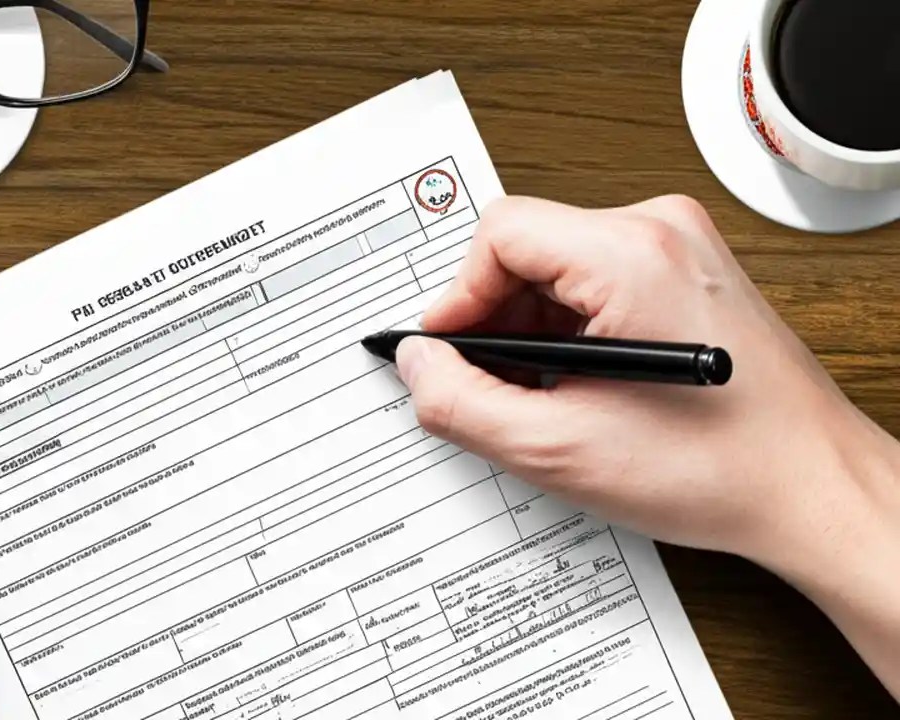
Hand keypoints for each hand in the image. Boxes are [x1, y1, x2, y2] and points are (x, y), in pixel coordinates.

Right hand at [395, 195, 899, 696]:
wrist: (812, 489)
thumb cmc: (722, 467)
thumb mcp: (558, 448)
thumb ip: (462, 402)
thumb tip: (420, 365)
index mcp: (631, 255)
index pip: (499, 233)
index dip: (457, 297)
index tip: (445, 350)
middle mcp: (662, 232)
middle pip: (527, 248)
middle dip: (494, 320)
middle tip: (489, 386)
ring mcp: (681, 249)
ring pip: (559, 267)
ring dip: (532, 330)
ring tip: (542, 397)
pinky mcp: (689, 274)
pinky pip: (597, 282)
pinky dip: (569, 331)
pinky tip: (577, 387)